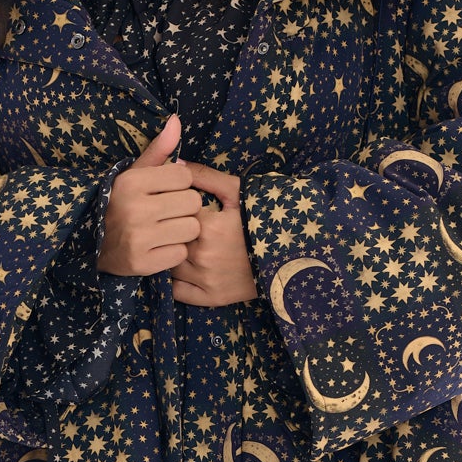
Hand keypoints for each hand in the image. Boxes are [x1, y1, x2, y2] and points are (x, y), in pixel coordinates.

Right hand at [97, 115, 202, 274]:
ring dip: (183, 230)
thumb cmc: (118, 203)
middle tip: (167, 212)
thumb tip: (177, 120)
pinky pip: (180, 253)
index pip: (184, 175)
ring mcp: (138, 238)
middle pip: (193, 202)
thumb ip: (158, 149)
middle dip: (184, 207)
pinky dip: (173, 252)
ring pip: (192, 228)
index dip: (180, 183)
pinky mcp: (142, 263)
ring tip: (165, 229)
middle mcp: (135, 209)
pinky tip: (158, 247)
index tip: (165, 190)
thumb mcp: (133, 174)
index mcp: (132, 182)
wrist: (89, 244)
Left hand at [170, 163, 257, 305]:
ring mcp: (207, 280)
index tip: (179, 209)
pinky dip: (175, 282)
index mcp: (208, 227)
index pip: (173, 215)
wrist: (293, 254)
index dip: (174, 211)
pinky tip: (182, 270)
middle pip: (169, 242)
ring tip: (180, 247)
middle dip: (170, 233)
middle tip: (174, 228)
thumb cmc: (265, 218)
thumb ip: (205, 176)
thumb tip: (176, 164)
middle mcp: (203, 256)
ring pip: (170, 266)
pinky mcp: (212, 298)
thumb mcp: (238, 191)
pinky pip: (178, 293)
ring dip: (171, 256)